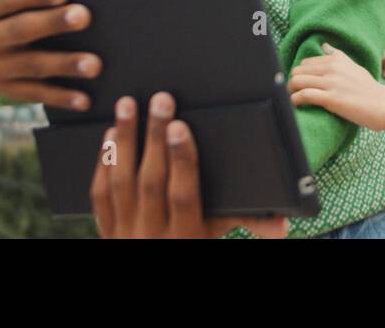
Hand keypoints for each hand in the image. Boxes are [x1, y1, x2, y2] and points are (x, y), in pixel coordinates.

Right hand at [0, 0, 99, 109]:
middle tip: (85, 17)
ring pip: (31, 65)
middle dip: (53, 24)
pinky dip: (62, 97)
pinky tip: (85, 99)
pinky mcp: (7, 90)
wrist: (13, 37)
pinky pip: (36, 94)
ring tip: (96, 64)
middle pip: (20, 31)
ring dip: (64, 65)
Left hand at [91, 92, 288, 238]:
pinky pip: (100, 195)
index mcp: (187, 235)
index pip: (183, 194)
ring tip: (127, 105)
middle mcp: (152, 234)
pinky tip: (110, 135)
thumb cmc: (193, 245)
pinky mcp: (106, 229)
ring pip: (121, 183)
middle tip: (159, 100)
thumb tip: (285, 225)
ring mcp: (125, 232)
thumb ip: (248, 223)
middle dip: (153, 137)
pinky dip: (103, 163)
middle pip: (151, 181)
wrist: (154, 284)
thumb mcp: (218, 235)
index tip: (180, 126)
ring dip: (124, 141)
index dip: (181, 159)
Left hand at [288, 43, 384, 130]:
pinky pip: (304, 95)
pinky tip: (298, 105)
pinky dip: (295, 100)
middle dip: (292, 82)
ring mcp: (332, 83)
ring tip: (294, 99)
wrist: (384, 106)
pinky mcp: (331, 98)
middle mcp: (333, 68)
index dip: (300, 74)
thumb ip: (338, 56)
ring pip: (297, 81)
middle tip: (295, 93)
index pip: (305, 62)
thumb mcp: (354, 67)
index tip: (300, 84)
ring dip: (290, 92)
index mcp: (337, 60)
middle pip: (297, 70)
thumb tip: (325, 45)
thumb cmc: (369, 89)